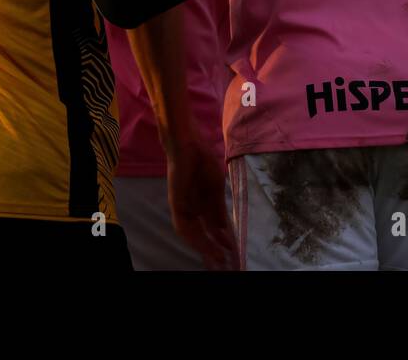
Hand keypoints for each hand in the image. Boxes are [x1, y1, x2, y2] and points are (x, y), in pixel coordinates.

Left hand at [167, 145, 237, 269]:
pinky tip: (204, 244)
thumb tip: (223, 228)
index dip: (220, 240)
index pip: (210, 228)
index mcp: (201, 205)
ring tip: (217, 257)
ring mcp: (183, 208)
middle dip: (211, 249)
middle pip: (200, 234)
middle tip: (224, 262)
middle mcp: (191, 210)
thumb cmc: (203, 162)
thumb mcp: (216, 189)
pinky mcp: (176, 204)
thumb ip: (218, 209)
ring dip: (204, 247)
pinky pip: (183, 225)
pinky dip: (193, 236)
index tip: (231, 250)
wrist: (190, 147)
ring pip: (192, 234)